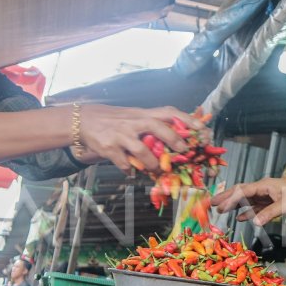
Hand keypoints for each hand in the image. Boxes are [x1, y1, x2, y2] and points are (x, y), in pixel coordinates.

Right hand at [75, 105, 204, 174]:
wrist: (83, 121)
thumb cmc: (116, 120)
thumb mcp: (135, 116)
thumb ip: (153, 124)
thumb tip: (180, 136)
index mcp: (143, 114)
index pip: (169, 112)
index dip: (187, 119)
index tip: (202, 129)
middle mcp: (133, 122)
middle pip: (156, 126)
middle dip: (173, 139)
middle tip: (184, 151)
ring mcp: (121, 135)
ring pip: (141, 150)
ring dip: (152, 164)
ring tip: (157, 170)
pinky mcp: (109, 148)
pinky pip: (123, 164)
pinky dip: (130, 171)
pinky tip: (131, 173)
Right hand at [211, 178, 285, 225]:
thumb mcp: (285, 204)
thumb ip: (269, 213)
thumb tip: (254, 223)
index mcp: (264, 185)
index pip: (242, 191)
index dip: (229, 199)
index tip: (217, 206)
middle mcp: (264, 189)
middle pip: (240, 193)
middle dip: (225, 198)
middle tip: (210, 204)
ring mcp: (268, 196)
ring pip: (247, 201)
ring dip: (235, 206)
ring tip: (221, 211)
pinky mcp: (274, 203)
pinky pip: (257, 207)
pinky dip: (248, 212)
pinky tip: (241, 218)